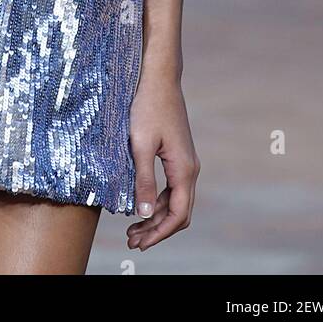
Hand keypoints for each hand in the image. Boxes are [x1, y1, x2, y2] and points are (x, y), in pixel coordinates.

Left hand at [126, 74, 198, 251]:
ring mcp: (186, 161)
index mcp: (184, 169)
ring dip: (156, 217)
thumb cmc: (147, 107)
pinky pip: (172, 187)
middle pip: (179, 212)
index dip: (160, 233)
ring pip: (176, 201)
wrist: (158, 78)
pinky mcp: (178, 155)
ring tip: (132, 229)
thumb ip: (143, 180)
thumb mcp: (140, 145)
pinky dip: (158, 201)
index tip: (140, 243)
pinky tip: (140, 204)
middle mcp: (190, 168)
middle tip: (132, 241)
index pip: (178, 214)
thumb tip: (143, 215)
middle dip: (157, 230)